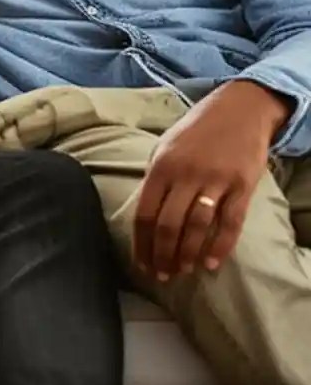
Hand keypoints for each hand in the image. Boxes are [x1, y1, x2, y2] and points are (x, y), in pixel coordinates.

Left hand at [135, 81, 288, 279]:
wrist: (239, 108)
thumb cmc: (196, 131)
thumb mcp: (165, 148)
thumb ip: (156, 179)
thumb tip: (146, 215)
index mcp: (160, 167)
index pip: (144, 214)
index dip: (142, 244)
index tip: (141, 265)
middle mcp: (185, 175)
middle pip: (168, 225)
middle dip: (162, 255)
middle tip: (162, 275)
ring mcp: (215, 180)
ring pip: (197, 226)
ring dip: (187, 254)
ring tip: (183, 270)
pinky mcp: (242, 185)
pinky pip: (230, 222)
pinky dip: (220, 246)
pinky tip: (212, 263)